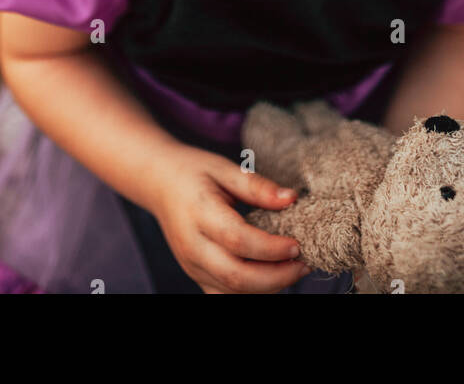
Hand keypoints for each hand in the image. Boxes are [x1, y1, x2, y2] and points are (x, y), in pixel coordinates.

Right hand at [147, 145, 312, 293]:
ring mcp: (191, 265)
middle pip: (236, 276)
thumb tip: (291, 198)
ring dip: (268, 287)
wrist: (158, 182)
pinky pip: (225, 295)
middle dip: (276, 277)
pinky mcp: (195, 275)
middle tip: (304, 263)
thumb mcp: (224, 167)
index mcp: (199, 213)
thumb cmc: (194, 171)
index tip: (297, 243)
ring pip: (232, 292)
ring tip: (294, 269)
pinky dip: (252, 292)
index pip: (237, 240)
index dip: (271, 248)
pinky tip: (272, 276)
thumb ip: (257, 185)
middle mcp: (192, 246)